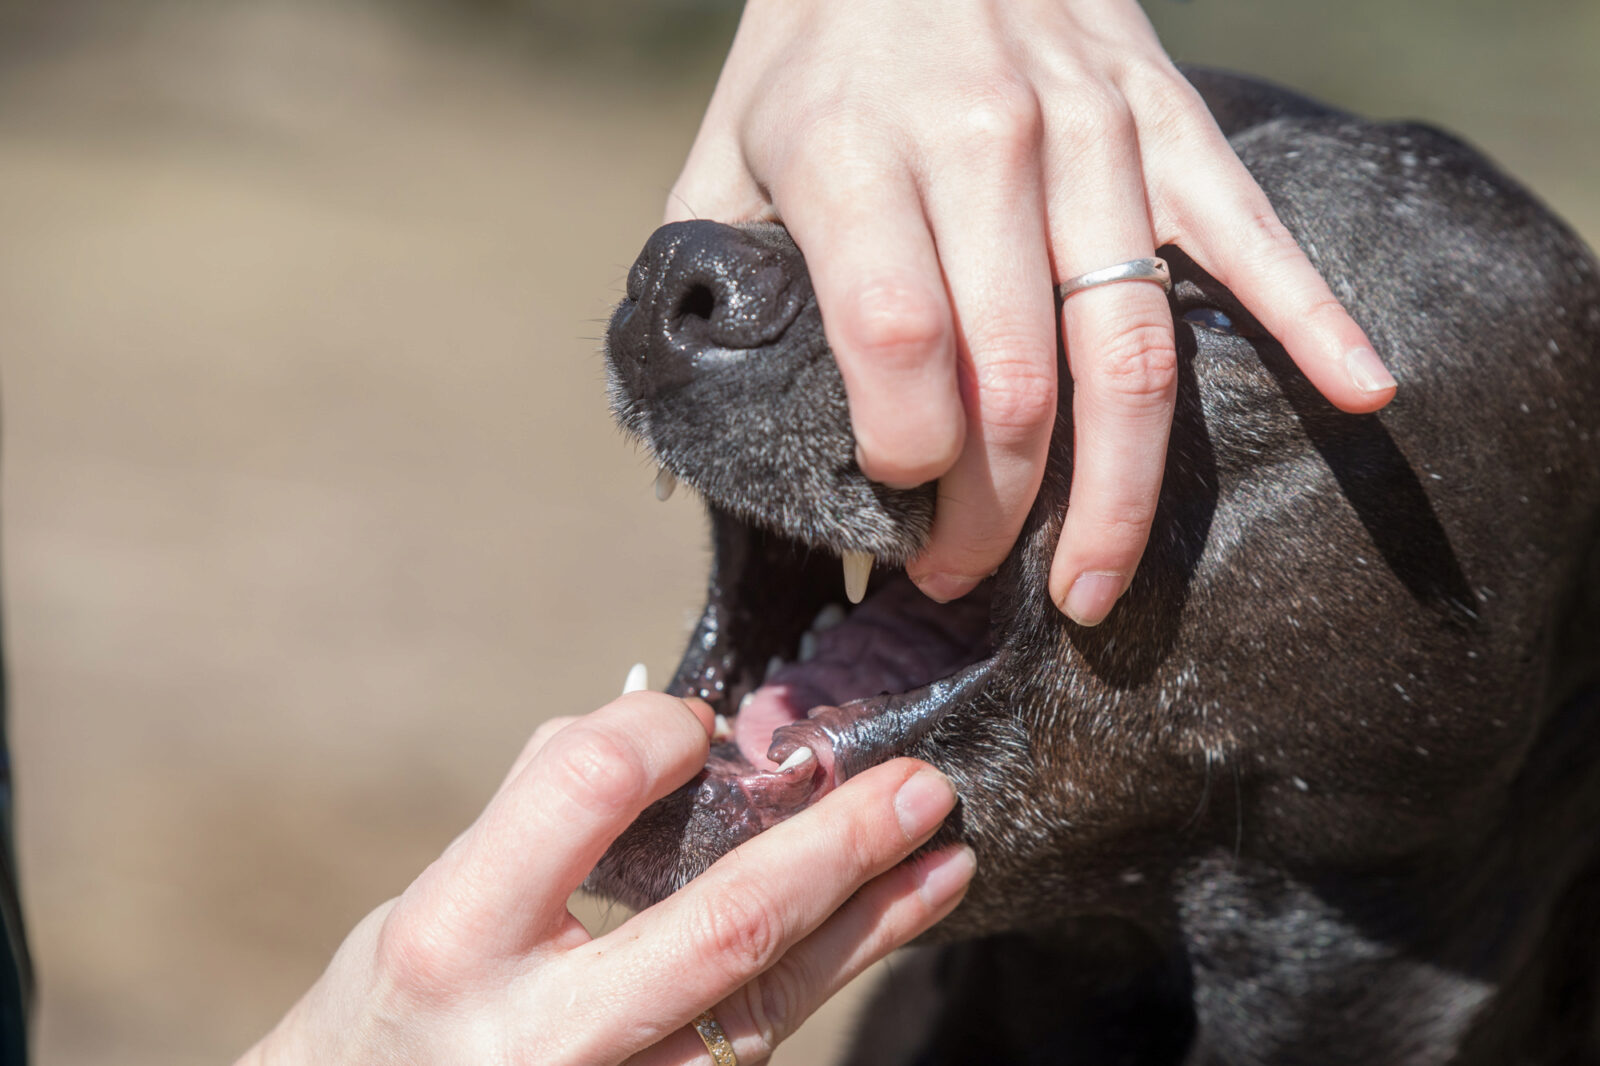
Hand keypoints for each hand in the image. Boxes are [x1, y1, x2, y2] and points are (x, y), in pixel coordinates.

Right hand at [239, 690, 972, 1064]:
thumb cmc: (396, 1008)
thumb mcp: (430, 899)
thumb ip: (544, 812)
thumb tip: (675, 734)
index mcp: (452, 936)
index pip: (583, 790)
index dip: (656, 735)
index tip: (698, 725)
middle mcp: (537, 1034)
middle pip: (722, 926)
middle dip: (835, 847)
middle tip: (920, 787)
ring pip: (766, 1006)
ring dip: (871, 924)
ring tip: (946, 859)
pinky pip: (752, 1043)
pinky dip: (825, 975)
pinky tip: (882, 923)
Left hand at [668, 0, 1395, 623]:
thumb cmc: (814, 50)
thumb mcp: (727, 152)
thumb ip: (713, 278)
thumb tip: (707, 413)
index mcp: (856, 154)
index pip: (897, 337)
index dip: (902, 453)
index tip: (894, 512)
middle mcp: (984, 144)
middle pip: (1015, 375)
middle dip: (994, 514)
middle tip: (965, 578)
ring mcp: (1093, 134)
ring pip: (1129, 347)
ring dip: (1117, 492)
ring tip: (1095, 586)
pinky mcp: (1168, 122)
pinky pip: (1251, 233)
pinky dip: (1313, 316)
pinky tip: (1361, 392)